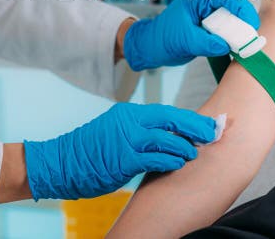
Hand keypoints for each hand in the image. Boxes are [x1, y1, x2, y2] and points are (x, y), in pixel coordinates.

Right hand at [23, 103, 215, 199]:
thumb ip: (139, 134)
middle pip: (172, 119)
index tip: (208, 124)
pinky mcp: (123, 158)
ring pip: (166, 138)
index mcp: (128, 114)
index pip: (167, 112)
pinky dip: (170, 160)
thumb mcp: (115, 133)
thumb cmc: (88, 152)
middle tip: (214, 132)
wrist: (60, 163)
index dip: (190, 119)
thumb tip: (166, 140)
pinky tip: (179, 163)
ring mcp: (126, 139)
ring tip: (196, 152)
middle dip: (195, 127)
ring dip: (185, 146)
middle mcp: (129, 121)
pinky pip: (154, 157)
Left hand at [122, 0, 259, 70]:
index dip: (243, 9)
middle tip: (252, 39)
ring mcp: (209, 14)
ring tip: (246, 45)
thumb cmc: (163, 38)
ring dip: (239, 32)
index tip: (252, 24)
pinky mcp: (211, 26)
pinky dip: (233, 38)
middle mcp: (206, 2)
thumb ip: (205, 43)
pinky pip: (227, 30)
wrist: (152, 47)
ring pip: (233, 19)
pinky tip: (237, 47)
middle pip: (234, 7)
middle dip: (244, 22)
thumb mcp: (184, 40)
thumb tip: (226, 46)